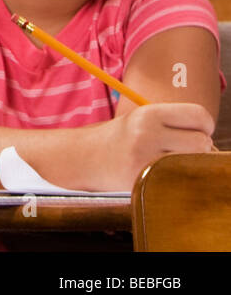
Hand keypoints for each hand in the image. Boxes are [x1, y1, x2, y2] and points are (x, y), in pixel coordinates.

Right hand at [96, 102, 214, 190]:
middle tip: (180, 149)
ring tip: (169, 162)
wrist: (82, 157)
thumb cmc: (119, 139)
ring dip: (187, 164)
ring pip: (192, 163)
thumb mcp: (142, 121)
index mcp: (148, 114)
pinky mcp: (142, 181)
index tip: (196, 131)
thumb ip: (174, 126)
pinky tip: (158, 174)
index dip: (204, 125)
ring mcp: (145, 160)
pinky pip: (177, 180)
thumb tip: (212, 145)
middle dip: (197, 147)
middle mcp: (147, 134)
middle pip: (201, 141)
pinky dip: (174, 178)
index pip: (199, 115)